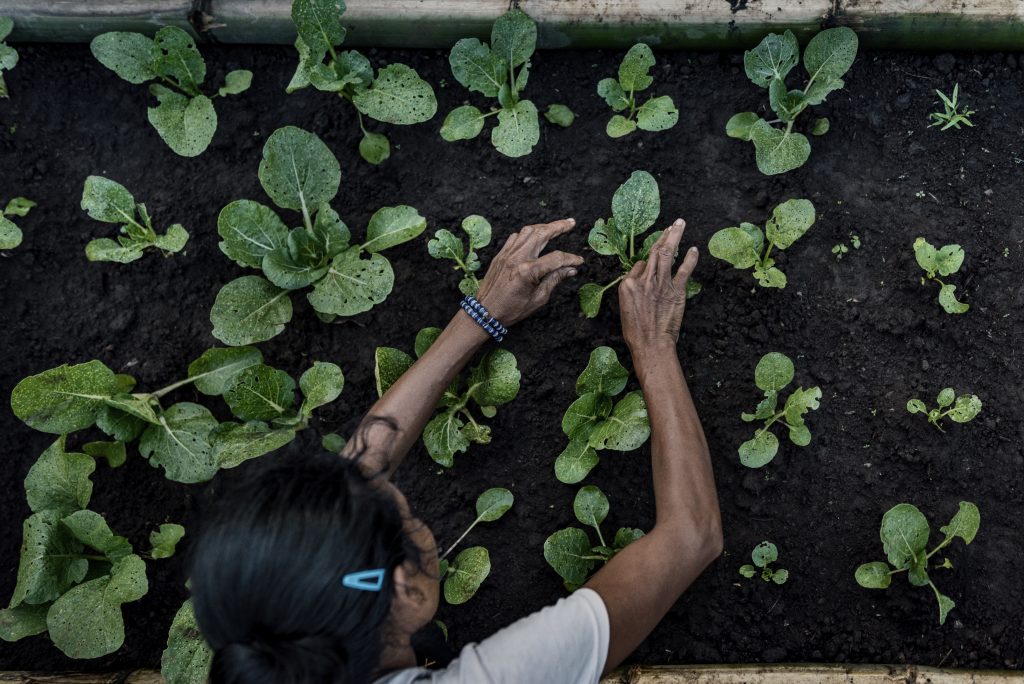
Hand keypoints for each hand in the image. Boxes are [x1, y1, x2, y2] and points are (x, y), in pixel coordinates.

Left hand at [475, 218, 583, 325]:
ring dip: (543, 227)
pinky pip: (515, 237)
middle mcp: (517, 258)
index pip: (556, 258)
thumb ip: (554, 280)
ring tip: (555, 227)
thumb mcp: (538, 299)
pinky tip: (534, 236)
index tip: (579, 261)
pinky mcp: (500, 255)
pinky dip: (527, 234)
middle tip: (570, 223)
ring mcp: (507, 254)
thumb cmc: (511, 310)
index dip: (570, 259)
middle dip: (558, 226)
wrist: (485, 313)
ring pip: (527, 231)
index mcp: (528, 271)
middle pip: (541, 234)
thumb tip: (570, 270)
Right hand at [619, 219, 698, 356]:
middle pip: (654, 252)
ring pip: (668, 253)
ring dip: (674, 236)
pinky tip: (693, 249)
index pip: (639, 265)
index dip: (645, 265)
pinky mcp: (676, 290)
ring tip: (679, 224)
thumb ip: (632, 290)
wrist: (651, 343)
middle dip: (663, 235)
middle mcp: (644, 280)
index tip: (650, 265)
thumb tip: (638, 278)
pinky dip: (690, 258)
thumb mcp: (625, 308)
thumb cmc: (636, 331)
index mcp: (627, 284)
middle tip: (671, 224)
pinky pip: (684, 270)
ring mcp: (661, 283)